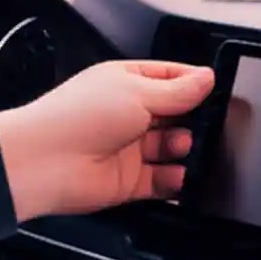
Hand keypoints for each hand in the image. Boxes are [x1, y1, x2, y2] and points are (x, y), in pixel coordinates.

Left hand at [0, 60, 214, 220]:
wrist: (46, 163)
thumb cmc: (77, 118)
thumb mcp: (138, 92)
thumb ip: (178, 90)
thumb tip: (206, 78)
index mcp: (125, 83)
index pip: (169, 78)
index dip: (192, 82)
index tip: (214, 88)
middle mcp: (127, 114)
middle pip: (174, 115)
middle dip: (192, 118)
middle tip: (206, 122)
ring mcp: (128, 148)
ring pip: (170, 148)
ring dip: (183, 148)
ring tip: (183, 146)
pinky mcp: (129, 181)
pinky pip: (162, 181)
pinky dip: (175, 180)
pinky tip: (180, 175)